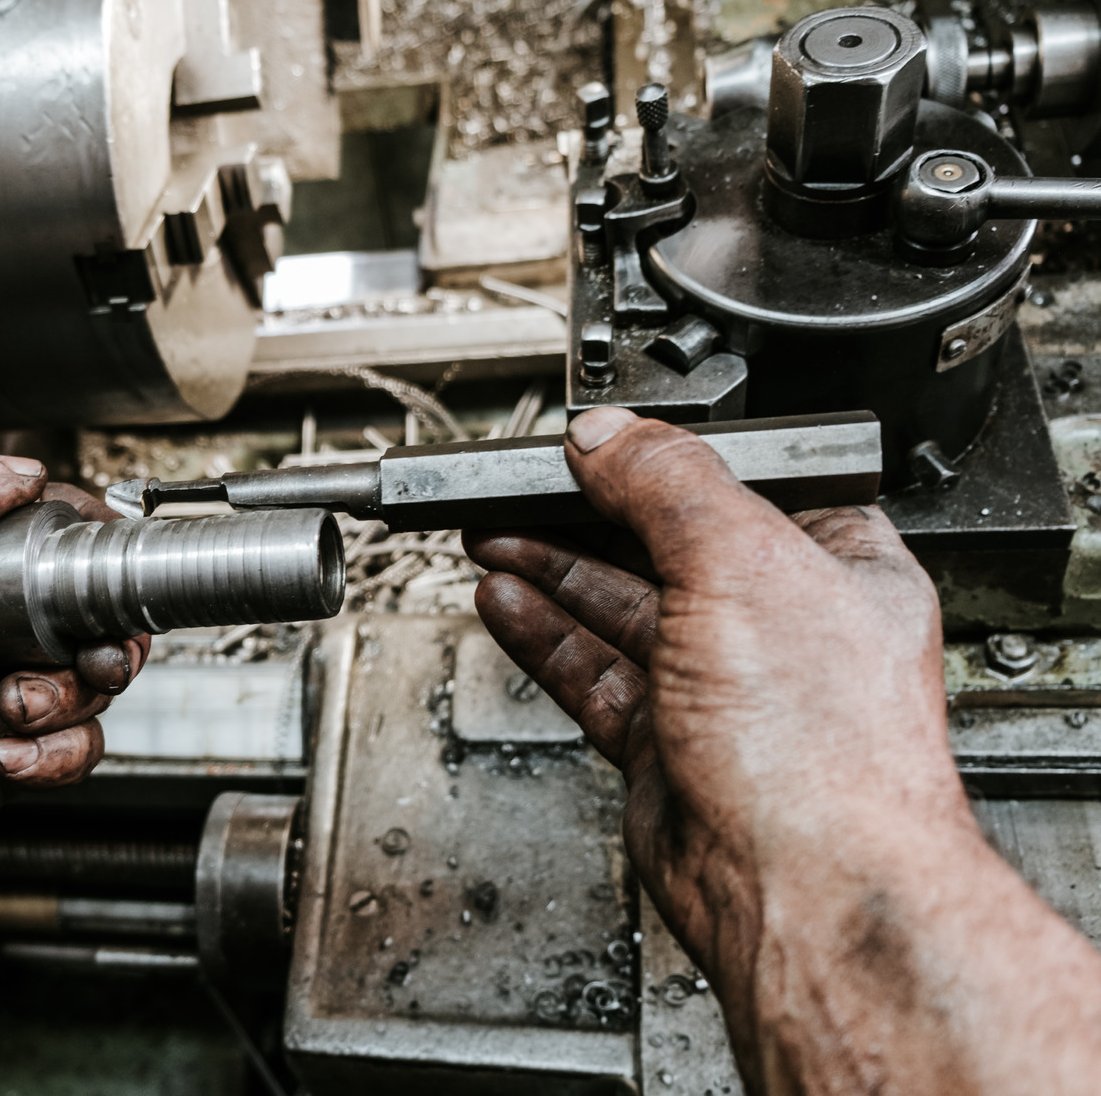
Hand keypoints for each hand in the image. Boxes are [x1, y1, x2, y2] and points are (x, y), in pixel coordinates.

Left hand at [0, 430, 146, 884]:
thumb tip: (15, 470)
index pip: (41, 536)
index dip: (78, 546)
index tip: (93, 559)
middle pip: (87, 613)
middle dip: (98, 632)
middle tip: (79, 647)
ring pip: (92, 681)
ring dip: (68, 694)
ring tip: (12, 702)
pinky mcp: (8, 753)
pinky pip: (75, 747)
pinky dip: (56, 751)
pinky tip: (5, 747)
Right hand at [466, 407, 971, 1077]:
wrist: (806, 891)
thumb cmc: (827, 749)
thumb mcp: (742, 564)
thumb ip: (666, 485)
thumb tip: (609, 434)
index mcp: (837, 564)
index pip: (734, 484)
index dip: (658, 460)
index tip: (589, 443)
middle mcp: (780, 625)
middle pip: (662, 544)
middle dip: (582, 514)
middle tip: (514, 488)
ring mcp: (720, 688)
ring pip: (617, 608)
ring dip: (550, 568)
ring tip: (488, 534)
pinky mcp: (667, 744)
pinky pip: (592, 670)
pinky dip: (544, 633)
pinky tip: (505, 599)